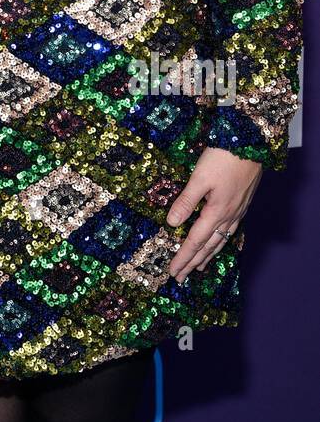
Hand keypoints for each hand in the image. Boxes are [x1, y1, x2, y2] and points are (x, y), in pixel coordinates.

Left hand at [165, 146, 262, 281]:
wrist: (250, 143)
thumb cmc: (223, 158)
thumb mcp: (199, 177)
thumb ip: (186, 201)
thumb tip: (171, 223)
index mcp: (216, 212)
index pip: (195, 241)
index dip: (183, 257)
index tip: (172, 271)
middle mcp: (228, 216)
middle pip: (208, 246)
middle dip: (193, 262)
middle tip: (181, 277)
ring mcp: (237, 211)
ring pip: (220, 240)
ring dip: (208, 255)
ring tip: (199, 267)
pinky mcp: (242, 203)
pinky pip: (230, 231)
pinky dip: (221, 242)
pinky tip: (219, 241)